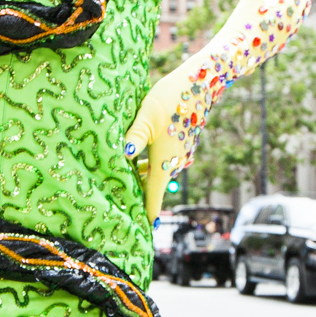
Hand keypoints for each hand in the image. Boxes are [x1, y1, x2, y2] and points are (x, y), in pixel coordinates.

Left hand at [124, 67, 206, 219]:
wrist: (201, 82)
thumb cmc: (171, 99)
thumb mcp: (146, 117)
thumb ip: (134, 137)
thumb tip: (124, 155)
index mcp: (164, 163)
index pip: (153, 198)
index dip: (145, 216)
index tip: (140, 234)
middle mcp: (175, 163)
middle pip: (151, 186)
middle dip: (135, 192)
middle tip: (114, 201)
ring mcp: (180, 155)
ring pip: (155, 171)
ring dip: (139, 175)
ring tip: (117, 176)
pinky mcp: (182, 145)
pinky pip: (161, 161)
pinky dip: (147, 163)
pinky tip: (134, 155)